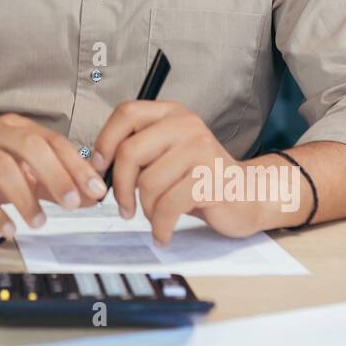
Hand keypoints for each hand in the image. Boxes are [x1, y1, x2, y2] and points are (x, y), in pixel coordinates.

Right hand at [0, 114, 107, 235]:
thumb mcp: (20, 173)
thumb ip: (52, 184)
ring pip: (2, 168)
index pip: (52, 141)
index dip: (76, 165)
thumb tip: (88, 198)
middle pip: (30, 146)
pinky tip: (8, 229)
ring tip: (38, 222)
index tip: (96, 189)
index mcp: (15, 128)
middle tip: (71, 203)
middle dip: (55, 175)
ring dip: (25, 198)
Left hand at [91, 100, 265, 244]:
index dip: (105, 141)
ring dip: (145, 209)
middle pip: (129, 152)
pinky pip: (167, 207)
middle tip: (124, 206)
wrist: (248, 194)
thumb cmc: (200, 178)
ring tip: (155, 215)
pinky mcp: (210, 179)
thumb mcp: (168, 154)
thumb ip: (139, 151)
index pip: (126, 113)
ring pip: (147, 184)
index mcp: (172, 113)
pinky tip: (164, 232)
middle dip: (119, 187)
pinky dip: (160, 226)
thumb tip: (97, 167)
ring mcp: (201, 150)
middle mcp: (186, 125)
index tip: (99, 167)